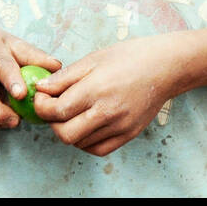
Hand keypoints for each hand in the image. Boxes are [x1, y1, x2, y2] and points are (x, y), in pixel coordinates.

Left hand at [31, 35, 180, 156]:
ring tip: (72, 113)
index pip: (56, 111)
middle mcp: (107, 112)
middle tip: (53, 108)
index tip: (41, 97)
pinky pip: (98, 149)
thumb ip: (65, 77)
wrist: (165, 66)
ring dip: (68, 131)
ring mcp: (119, 126)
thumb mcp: (94, 58)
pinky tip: (86, 124)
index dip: (41, 106)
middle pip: (65, 134)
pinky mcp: (128, 134)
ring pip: (79, 143)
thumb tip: (41, 89)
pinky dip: (86, 141)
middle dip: (52, 122)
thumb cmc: (129, 57)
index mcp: (96, 89)